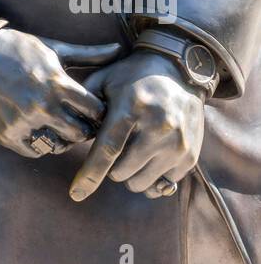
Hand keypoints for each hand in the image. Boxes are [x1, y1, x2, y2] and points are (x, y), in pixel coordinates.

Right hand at [0, 29, 117, 157]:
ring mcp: (24, 122)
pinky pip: (36, 151)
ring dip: (62, 139)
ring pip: (59, 145)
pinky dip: (40, 144)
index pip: (95, 110)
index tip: (94, 110)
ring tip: (58, 127)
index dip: (98, 111)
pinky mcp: (7, 135)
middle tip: (80, 124)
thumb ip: (87, 55)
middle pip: (80, 133)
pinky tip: (38, 130)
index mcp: (56, 83)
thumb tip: (119, 50)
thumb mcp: (52, 49)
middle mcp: (42, 105)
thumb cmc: (16, 50)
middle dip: (83, 129)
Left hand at [69, 50, 205, 201]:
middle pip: (122, 172)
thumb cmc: (133, 75)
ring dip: (131, 174)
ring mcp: (177, 144)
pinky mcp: (190, 156)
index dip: (91, 175)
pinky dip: (152, 175)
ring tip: (132, 151)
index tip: (76, 194)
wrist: (178, 69)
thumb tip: (72, 136)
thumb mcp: (104, 79)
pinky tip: (151, 154)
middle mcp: (158, 128)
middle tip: (115, 147)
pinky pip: (163, 184)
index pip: (108, 149)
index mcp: (131, 108)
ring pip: (141, 183)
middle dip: (111, 166)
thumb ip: (85, 105)